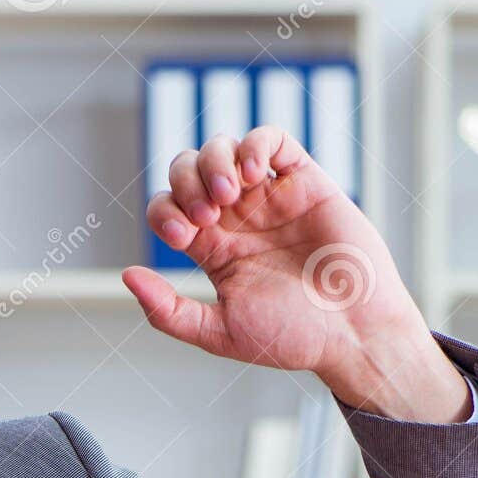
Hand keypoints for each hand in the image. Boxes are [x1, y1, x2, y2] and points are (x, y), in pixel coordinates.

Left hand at [124, 127, 470, 423]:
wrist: (350, 332)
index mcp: (213, 249)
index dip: (165, 212)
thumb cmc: (290, 337)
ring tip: (229, 196)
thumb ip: (167, 311)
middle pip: (189, 170)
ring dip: (214, 163)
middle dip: (186, 182)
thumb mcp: (218, 332)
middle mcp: (237, 218)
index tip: (183, 237)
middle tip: (207, 216)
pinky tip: (253, 172)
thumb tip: (127, 275)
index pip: (169, 209)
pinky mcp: (305, 181)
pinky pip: (273, 140)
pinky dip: (254, 144)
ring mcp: (269, 197)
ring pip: (224, 149)